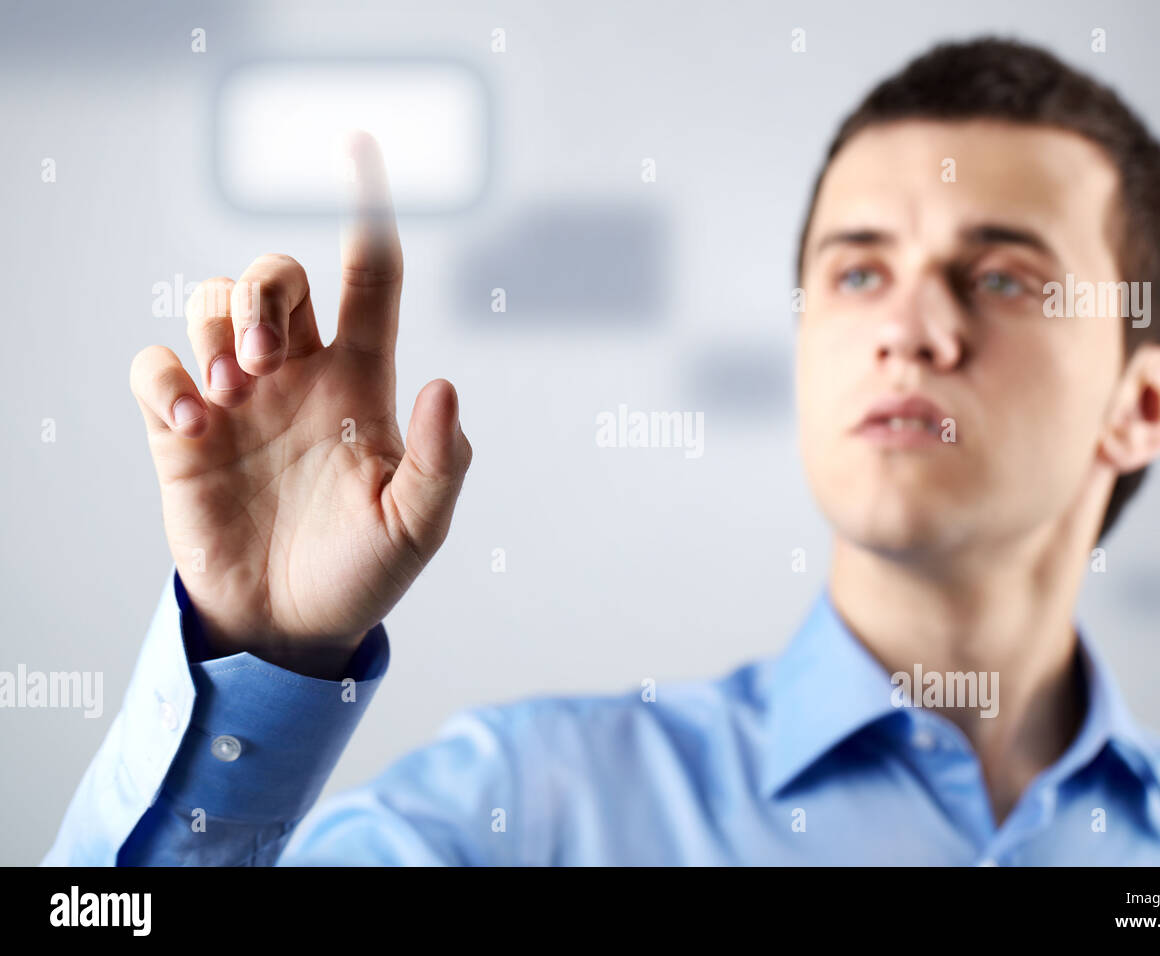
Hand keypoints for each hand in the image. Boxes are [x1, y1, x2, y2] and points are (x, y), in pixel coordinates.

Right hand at [129, 132, 471, 678]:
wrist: (292, 625)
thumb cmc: (364, 571)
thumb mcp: (418, 527)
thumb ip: (441, 463)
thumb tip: (444, 385)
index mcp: (363, 381)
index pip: (371, 276)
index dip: (368, 209)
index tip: (359, 142)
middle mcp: (300, 373)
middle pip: (274, 275)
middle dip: (264, 291)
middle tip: (268, 362)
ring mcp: (239, 397)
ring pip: (211, 299)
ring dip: (217, 326)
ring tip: (231, 394)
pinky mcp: (181, 429)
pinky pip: (155, 363)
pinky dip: (167, 376)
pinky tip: (193, 422)